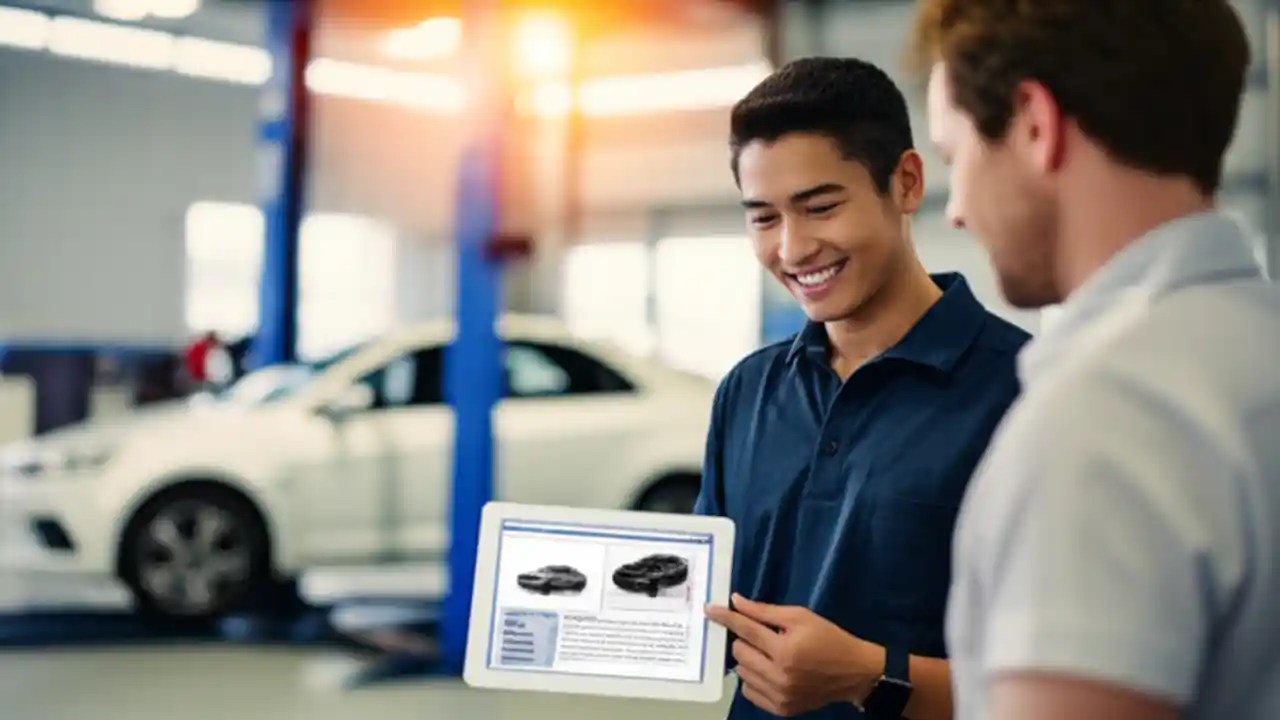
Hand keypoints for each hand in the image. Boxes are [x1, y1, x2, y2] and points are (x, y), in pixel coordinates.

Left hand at [705, 593, 884, 716]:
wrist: (853, 673)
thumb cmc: (828, 638)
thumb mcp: (800, 617)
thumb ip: (765, 611)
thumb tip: (736, 602)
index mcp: (786, 649)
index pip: (746, 630)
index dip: (726, 617)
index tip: (710, 609)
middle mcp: (780, 675)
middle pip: (740, 652)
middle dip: (745, 639)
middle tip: (761, 635)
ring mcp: (779, 696)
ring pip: (742, 672)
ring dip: (748, 659)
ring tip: (768, 653)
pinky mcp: (781, 709)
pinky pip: (749, 692)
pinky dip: (753, 679)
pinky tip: (768, 671)